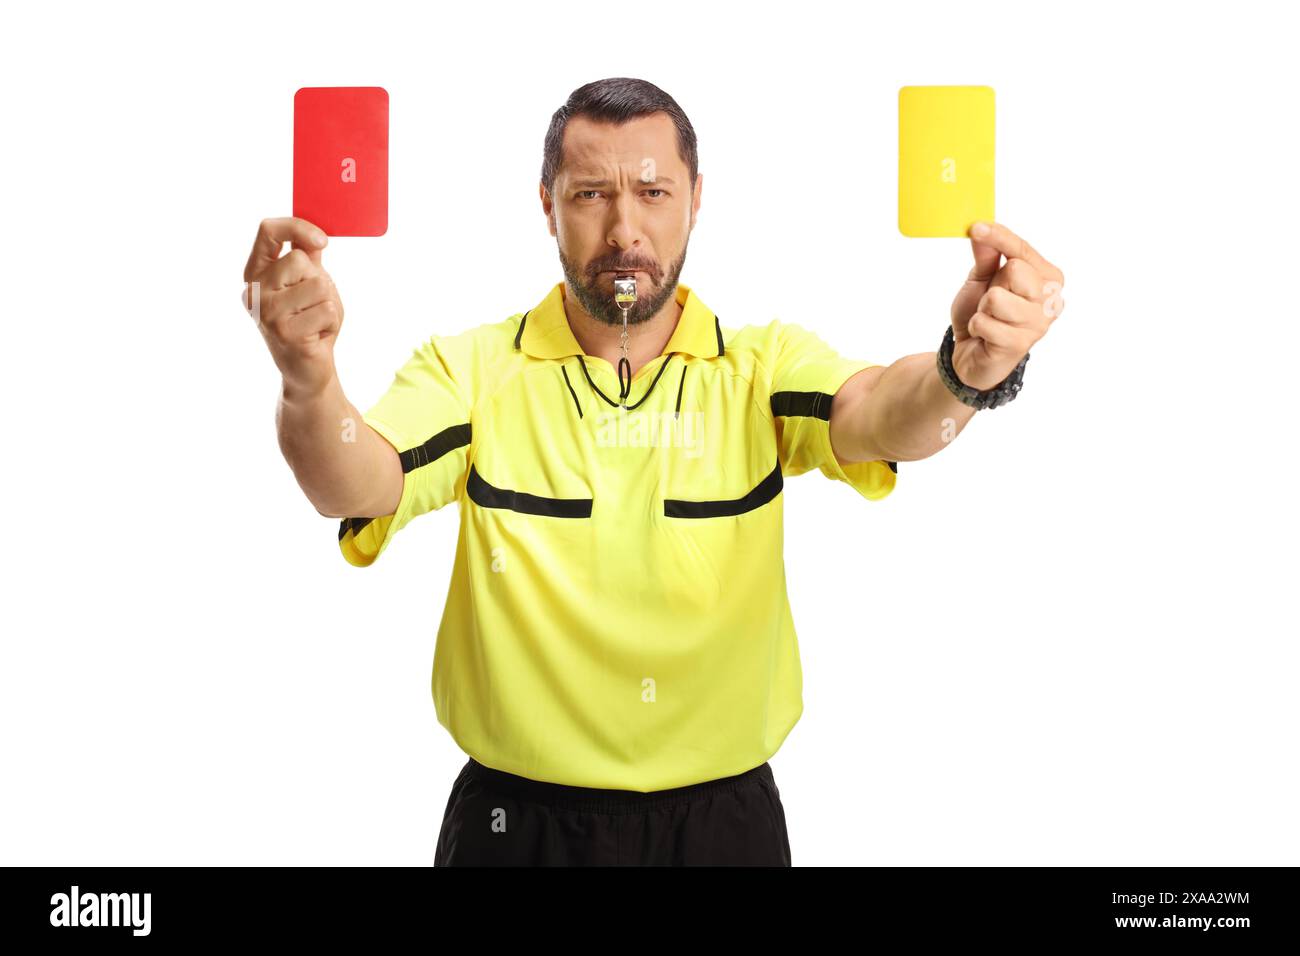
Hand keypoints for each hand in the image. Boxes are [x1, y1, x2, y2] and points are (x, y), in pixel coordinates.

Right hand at [241, 217, 342, 396]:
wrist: (308, 371)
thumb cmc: (311, 323)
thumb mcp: (309, 284)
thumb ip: (307, 257)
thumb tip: (313, 231)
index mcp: (256, 274)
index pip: (268, 231)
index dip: (297, 227)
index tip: (323, 242)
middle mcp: (254, 291)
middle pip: (298, 260)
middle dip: (319, 281)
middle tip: (312, 305)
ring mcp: (266, 313)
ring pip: (317, 285)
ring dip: (329, 303)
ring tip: (316, 321)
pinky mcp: (286, 332)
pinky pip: (327, 309)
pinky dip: (332, 322)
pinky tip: (318, 336)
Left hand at [948, 221, 1065, 390]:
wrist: (971, 354)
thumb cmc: (983, 313)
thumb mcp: (983, 279)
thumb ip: (986, 255)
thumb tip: (981, 228)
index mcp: (1048, 278)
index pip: (1023, 250)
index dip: (999, 237)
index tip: (976, 227)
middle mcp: (1050, 299)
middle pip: (1015, 270)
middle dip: (993, 285)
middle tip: (992, 302)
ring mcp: (1038, 323)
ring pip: (997, 298)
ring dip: (983, 309)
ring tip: (990, 319)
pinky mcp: (1020, 344)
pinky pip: (985, 322)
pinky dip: (977, 326)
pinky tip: (986, 336)